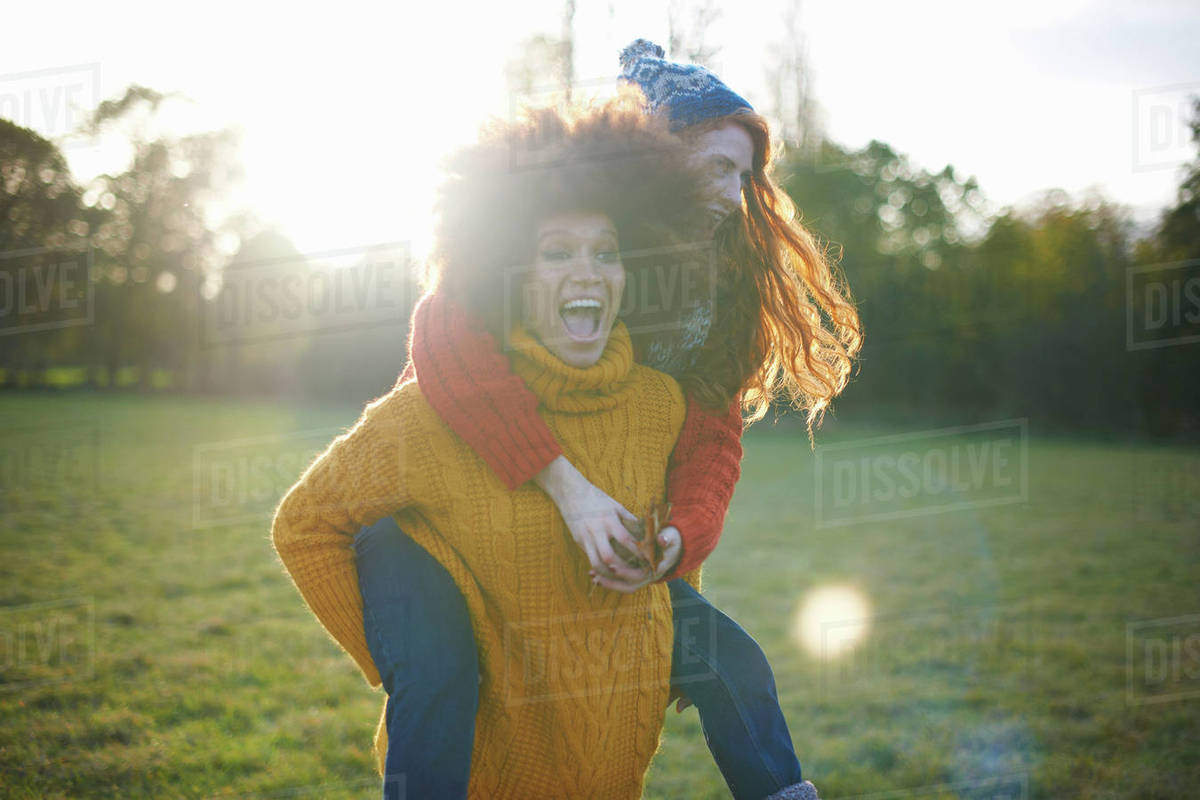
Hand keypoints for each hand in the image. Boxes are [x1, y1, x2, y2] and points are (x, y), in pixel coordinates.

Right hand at [535, 456, 645, 580]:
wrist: (570, 492)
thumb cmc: (597, 497)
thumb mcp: (615, 505)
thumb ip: (629, 519)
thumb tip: (644, 531)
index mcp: (608, 520)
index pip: (625, 539)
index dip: (637, 551)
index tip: (647, 558)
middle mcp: (596, 530)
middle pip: (609, 557)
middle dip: (622, 568)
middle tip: (634, 573)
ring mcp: (585, 537)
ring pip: (595, 563)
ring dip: (608, 573)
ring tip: (620, 576)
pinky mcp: (578, 541)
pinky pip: (589, 558)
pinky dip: (598, 566)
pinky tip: (607, 570)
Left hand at [590, 526, 681, 593]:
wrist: (675, 545)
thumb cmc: (671, 538)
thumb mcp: (671, 536)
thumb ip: (667, 538)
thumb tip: (662, 539)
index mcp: (656, 569)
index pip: (639, 576)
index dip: (625, 573)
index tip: (612, 567)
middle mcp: (649, 577)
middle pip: (628, 586)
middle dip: (612, 582)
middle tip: (596, 575)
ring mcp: (642, 578)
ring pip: (623, 586)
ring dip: (607, 583)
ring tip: (592, 576)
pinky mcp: (634, 575)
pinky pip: (621, 582)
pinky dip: (608, 579)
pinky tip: (595, 574)